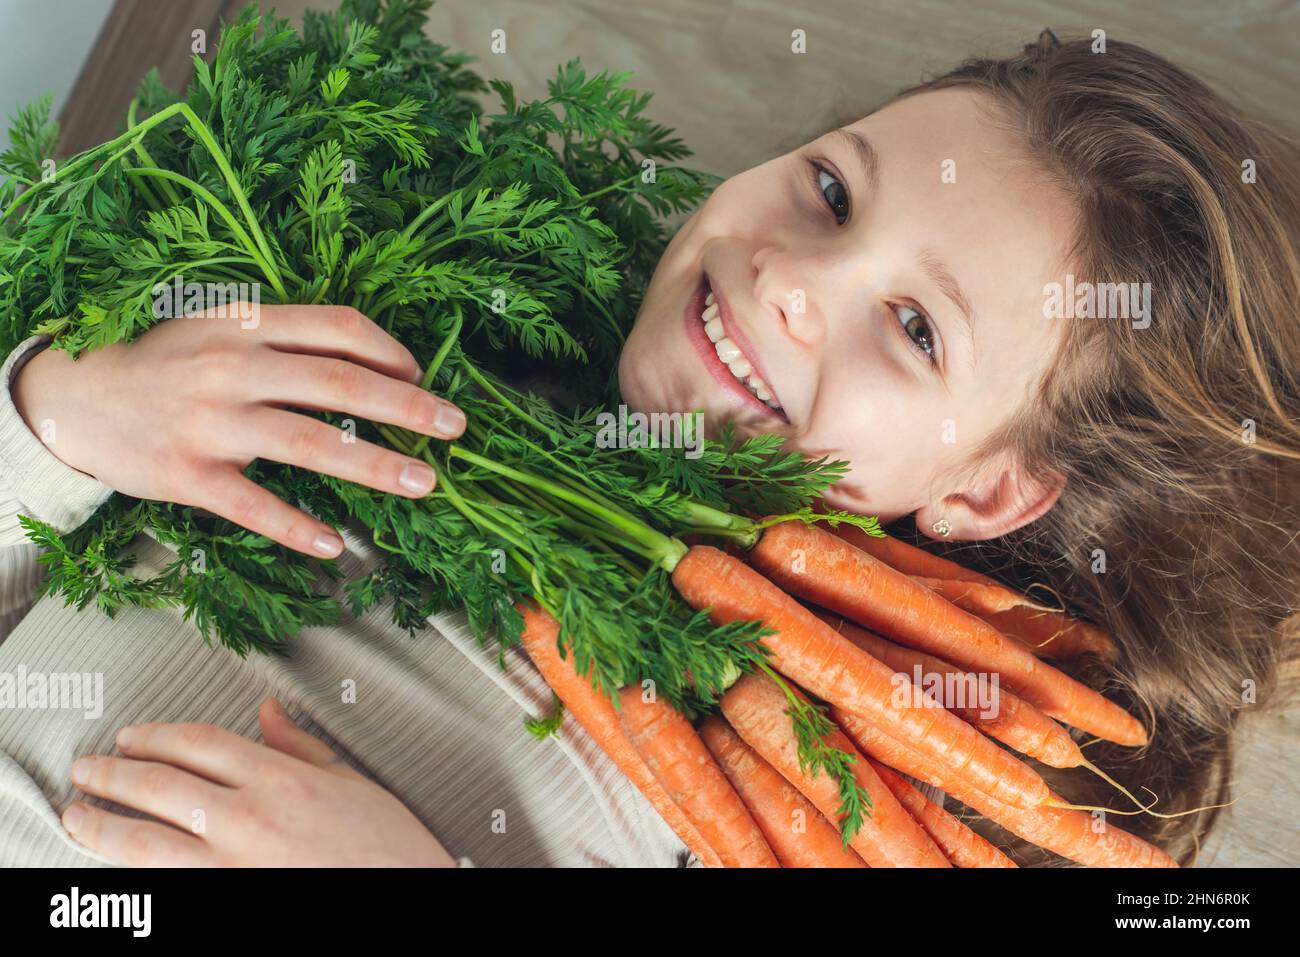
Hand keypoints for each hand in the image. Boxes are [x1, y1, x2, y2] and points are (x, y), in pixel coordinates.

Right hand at [12, 304, 463, 557]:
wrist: (75, 397)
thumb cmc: (163, 362)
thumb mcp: (219, 328)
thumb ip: (284, 340)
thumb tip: (368, 361)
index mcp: (247, 326)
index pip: (338, 327)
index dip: (391, 350)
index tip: (425, 374)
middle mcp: (234, 369)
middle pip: (339, 384)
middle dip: (407, 405)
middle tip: (456, 426)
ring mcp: (212, 424)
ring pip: (310, 444)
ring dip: (374, 465)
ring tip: (424, 482)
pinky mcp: (189, 475)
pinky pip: (255, 506)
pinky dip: (298, 529)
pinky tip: (338, 547)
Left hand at [62, 699, 457, 866]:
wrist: (408, 895)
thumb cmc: (387, 846)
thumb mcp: (349, 780)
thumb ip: (298, 745)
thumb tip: (266, 712)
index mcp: (280, 779)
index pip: (197, 745)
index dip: (155, 735)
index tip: (131, 736)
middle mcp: (248, 819)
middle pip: (158, 786)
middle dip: (112, 773)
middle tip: (87, 768)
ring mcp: (230, 867)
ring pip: (143, 842)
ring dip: (100, 826)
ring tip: (76, 815)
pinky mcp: (224, 901)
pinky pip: (163, 884)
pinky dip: (131, 872)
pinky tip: (116, 864)